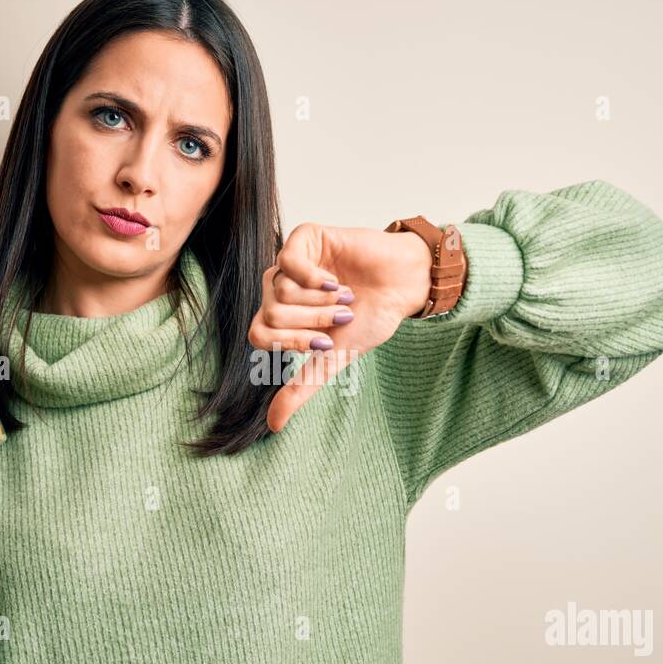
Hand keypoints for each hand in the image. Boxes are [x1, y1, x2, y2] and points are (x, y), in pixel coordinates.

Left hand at [249, 222, 432, 432]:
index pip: (259, 334)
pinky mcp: (305, 237)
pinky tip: (334, 281)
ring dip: (319, 302)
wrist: (403, 286)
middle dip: (311, 322)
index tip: (326, 342)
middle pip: (271, 313)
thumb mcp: (334, 359)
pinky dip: (314, 278)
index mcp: (280, 316)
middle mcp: (279, 288)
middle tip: (342, 316)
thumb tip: (273, 425)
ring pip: (280, 289)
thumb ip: (302, 386)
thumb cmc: (371, 319)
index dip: (293, 342)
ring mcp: (290, 261)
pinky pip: (288, 261)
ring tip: (346, 297)